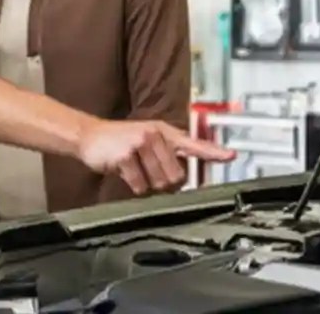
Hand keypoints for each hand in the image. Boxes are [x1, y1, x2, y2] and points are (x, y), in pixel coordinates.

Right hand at [77, 119, 236, 195]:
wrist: (89, 136)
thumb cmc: (120, 141)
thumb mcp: (147, 139)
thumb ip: (167, 153)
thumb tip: (182, 178)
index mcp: (165, 133)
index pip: (194, 144)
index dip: (213, 152)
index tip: (230, 156)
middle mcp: (156, 135)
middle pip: (176, 177)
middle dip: (164, 182)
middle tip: (148, 171)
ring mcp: (141, 144)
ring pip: (158, 183)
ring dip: (146, 184)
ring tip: (135, 168)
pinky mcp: (126, 155)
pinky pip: (140, 185)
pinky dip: (133, 184)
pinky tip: (124, 170)